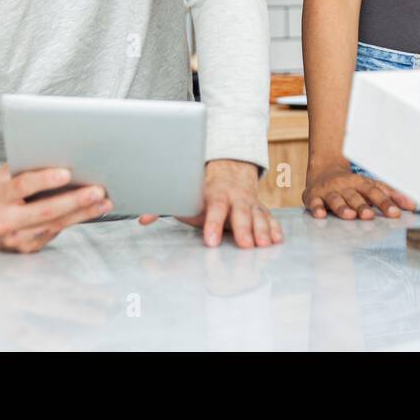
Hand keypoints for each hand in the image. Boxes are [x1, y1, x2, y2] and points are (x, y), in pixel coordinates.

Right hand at [0, 164, 112, 251]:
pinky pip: (53, 233)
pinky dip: (73, 221)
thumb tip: (59, 158)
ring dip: (83, 214)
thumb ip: (24, 170)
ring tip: (104, 202)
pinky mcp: (26, 249)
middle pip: (45, 211)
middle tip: (98, 191)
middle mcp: (5, 222)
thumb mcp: (1, 177)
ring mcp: (15, 240)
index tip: (67, 172)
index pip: (22, 187)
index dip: (44, 180)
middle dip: (75, 201)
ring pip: (54, 225)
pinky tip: (90, 212)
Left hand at [138, 159, 282, 247]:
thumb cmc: (203, 194)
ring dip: (262, 230)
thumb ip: (163, 209)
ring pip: (258, 216)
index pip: (214, 208)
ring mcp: (251, 204)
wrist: (230, 175)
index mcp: (215, 195)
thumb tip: (142, 218)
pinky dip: (275, 229)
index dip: (212, 224)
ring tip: (264, 244)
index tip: (210, 241)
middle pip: (240, 213)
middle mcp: (235, 198)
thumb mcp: (185, 199)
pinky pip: (271, 219)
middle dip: (243, 228)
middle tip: (245, 245)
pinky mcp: (262, 211)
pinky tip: (277, 240)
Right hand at [303, 163, 414, 219]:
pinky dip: (316, 208)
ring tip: (350, 216)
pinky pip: (314, 203)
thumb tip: (413, 206)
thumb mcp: (371, 186)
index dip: (385, 203)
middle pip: (355, 197)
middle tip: (370, 216)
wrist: (323, 171)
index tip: (395, 213)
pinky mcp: (313, 197)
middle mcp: (345, 186)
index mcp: (361, 183)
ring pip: (336, 200)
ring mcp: (329, 191)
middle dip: (362, 206)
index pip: (375, 192)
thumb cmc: (352, 185)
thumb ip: (391, 195)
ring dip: (342, 208)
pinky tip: (320, 215)